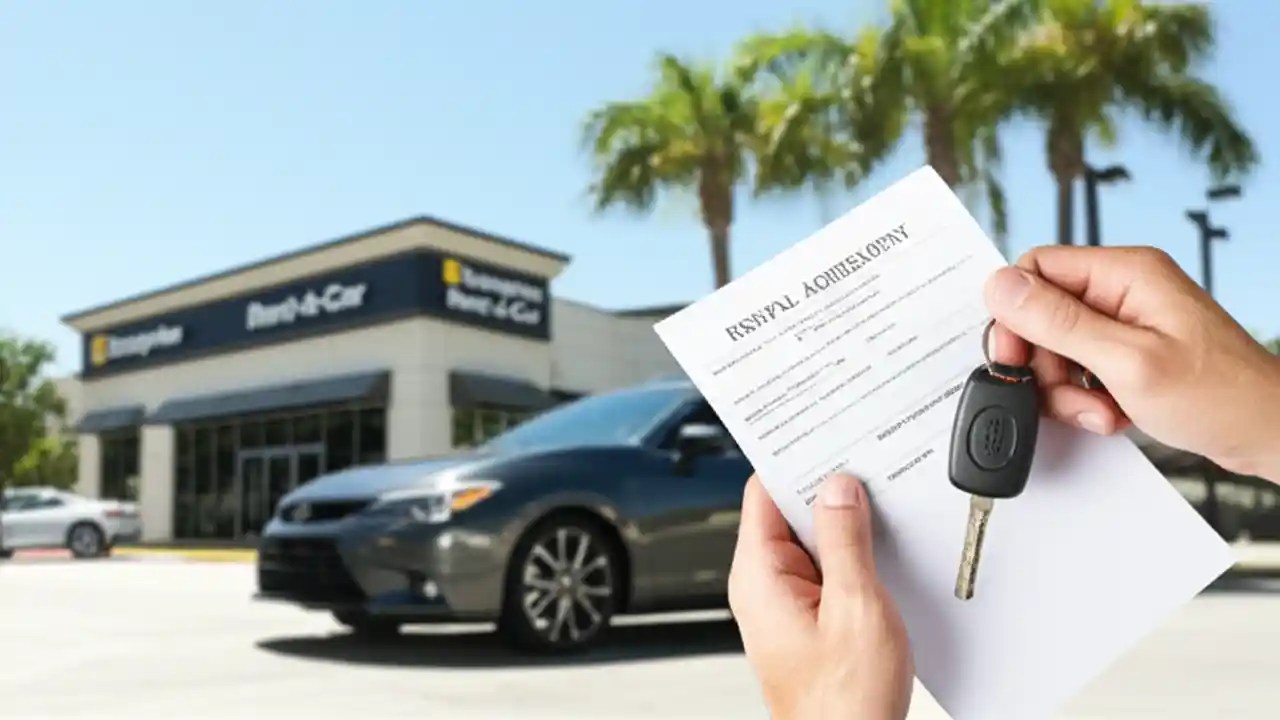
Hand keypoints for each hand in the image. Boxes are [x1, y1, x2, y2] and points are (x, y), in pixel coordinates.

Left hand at [729, 473, 912, 719]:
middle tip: (868, 467)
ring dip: (844, 526)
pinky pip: (823, 570)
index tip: (828, 437)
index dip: (796, 459)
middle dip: (828, 490)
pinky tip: (880, 552)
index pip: (764, 491)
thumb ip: (846, 541)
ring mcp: (783, 603)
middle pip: (788, 512)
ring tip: (882, 509)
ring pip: (810, 542)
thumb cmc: (843, 703)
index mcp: (758, 575)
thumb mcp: (856, 608)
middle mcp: (762, 586)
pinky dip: (849, 557)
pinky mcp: (806, 619)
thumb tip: (838, 487)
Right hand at [985, 245, 1279, 481]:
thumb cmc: (1219, 397)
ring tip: (1100, 412)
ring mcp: (1125, 322)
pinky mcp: (1128, 352)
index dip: (1015, 315)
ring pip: (1056, 348)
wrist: (1267, 434)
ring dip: (1065, 389)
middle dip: (1045, 364)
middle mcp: (1123, 289)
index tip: (1016, 358)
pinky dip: (1084, 399)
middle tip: (1066, 395)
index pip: (1036, 268)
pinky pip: (1078, 369)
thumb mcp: (1126, 361)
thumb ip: (1059, 323)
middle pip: (1041, 314)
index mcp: (1126, 272)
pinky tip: (1111, 414)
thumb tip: (1000, 285)